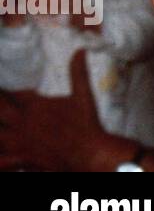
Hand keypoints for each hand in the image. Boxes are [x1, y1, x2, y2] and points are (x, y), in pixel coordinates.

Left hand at [0, 50, 129, 170]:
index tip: (3, 80)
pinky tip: (1, 149)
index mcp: (35, 106)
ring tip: (1, 123)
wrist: (88, 154)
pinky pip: (2, 161)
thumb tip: (80, 50)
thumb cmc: (86, 124)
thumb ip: (78, 73)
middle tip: (0, 99)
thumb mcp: (84, 95)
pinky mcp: (21, 159)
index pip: (11, 92)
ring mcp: (19, 142)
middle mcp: (22, 123)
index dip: (4, 88)